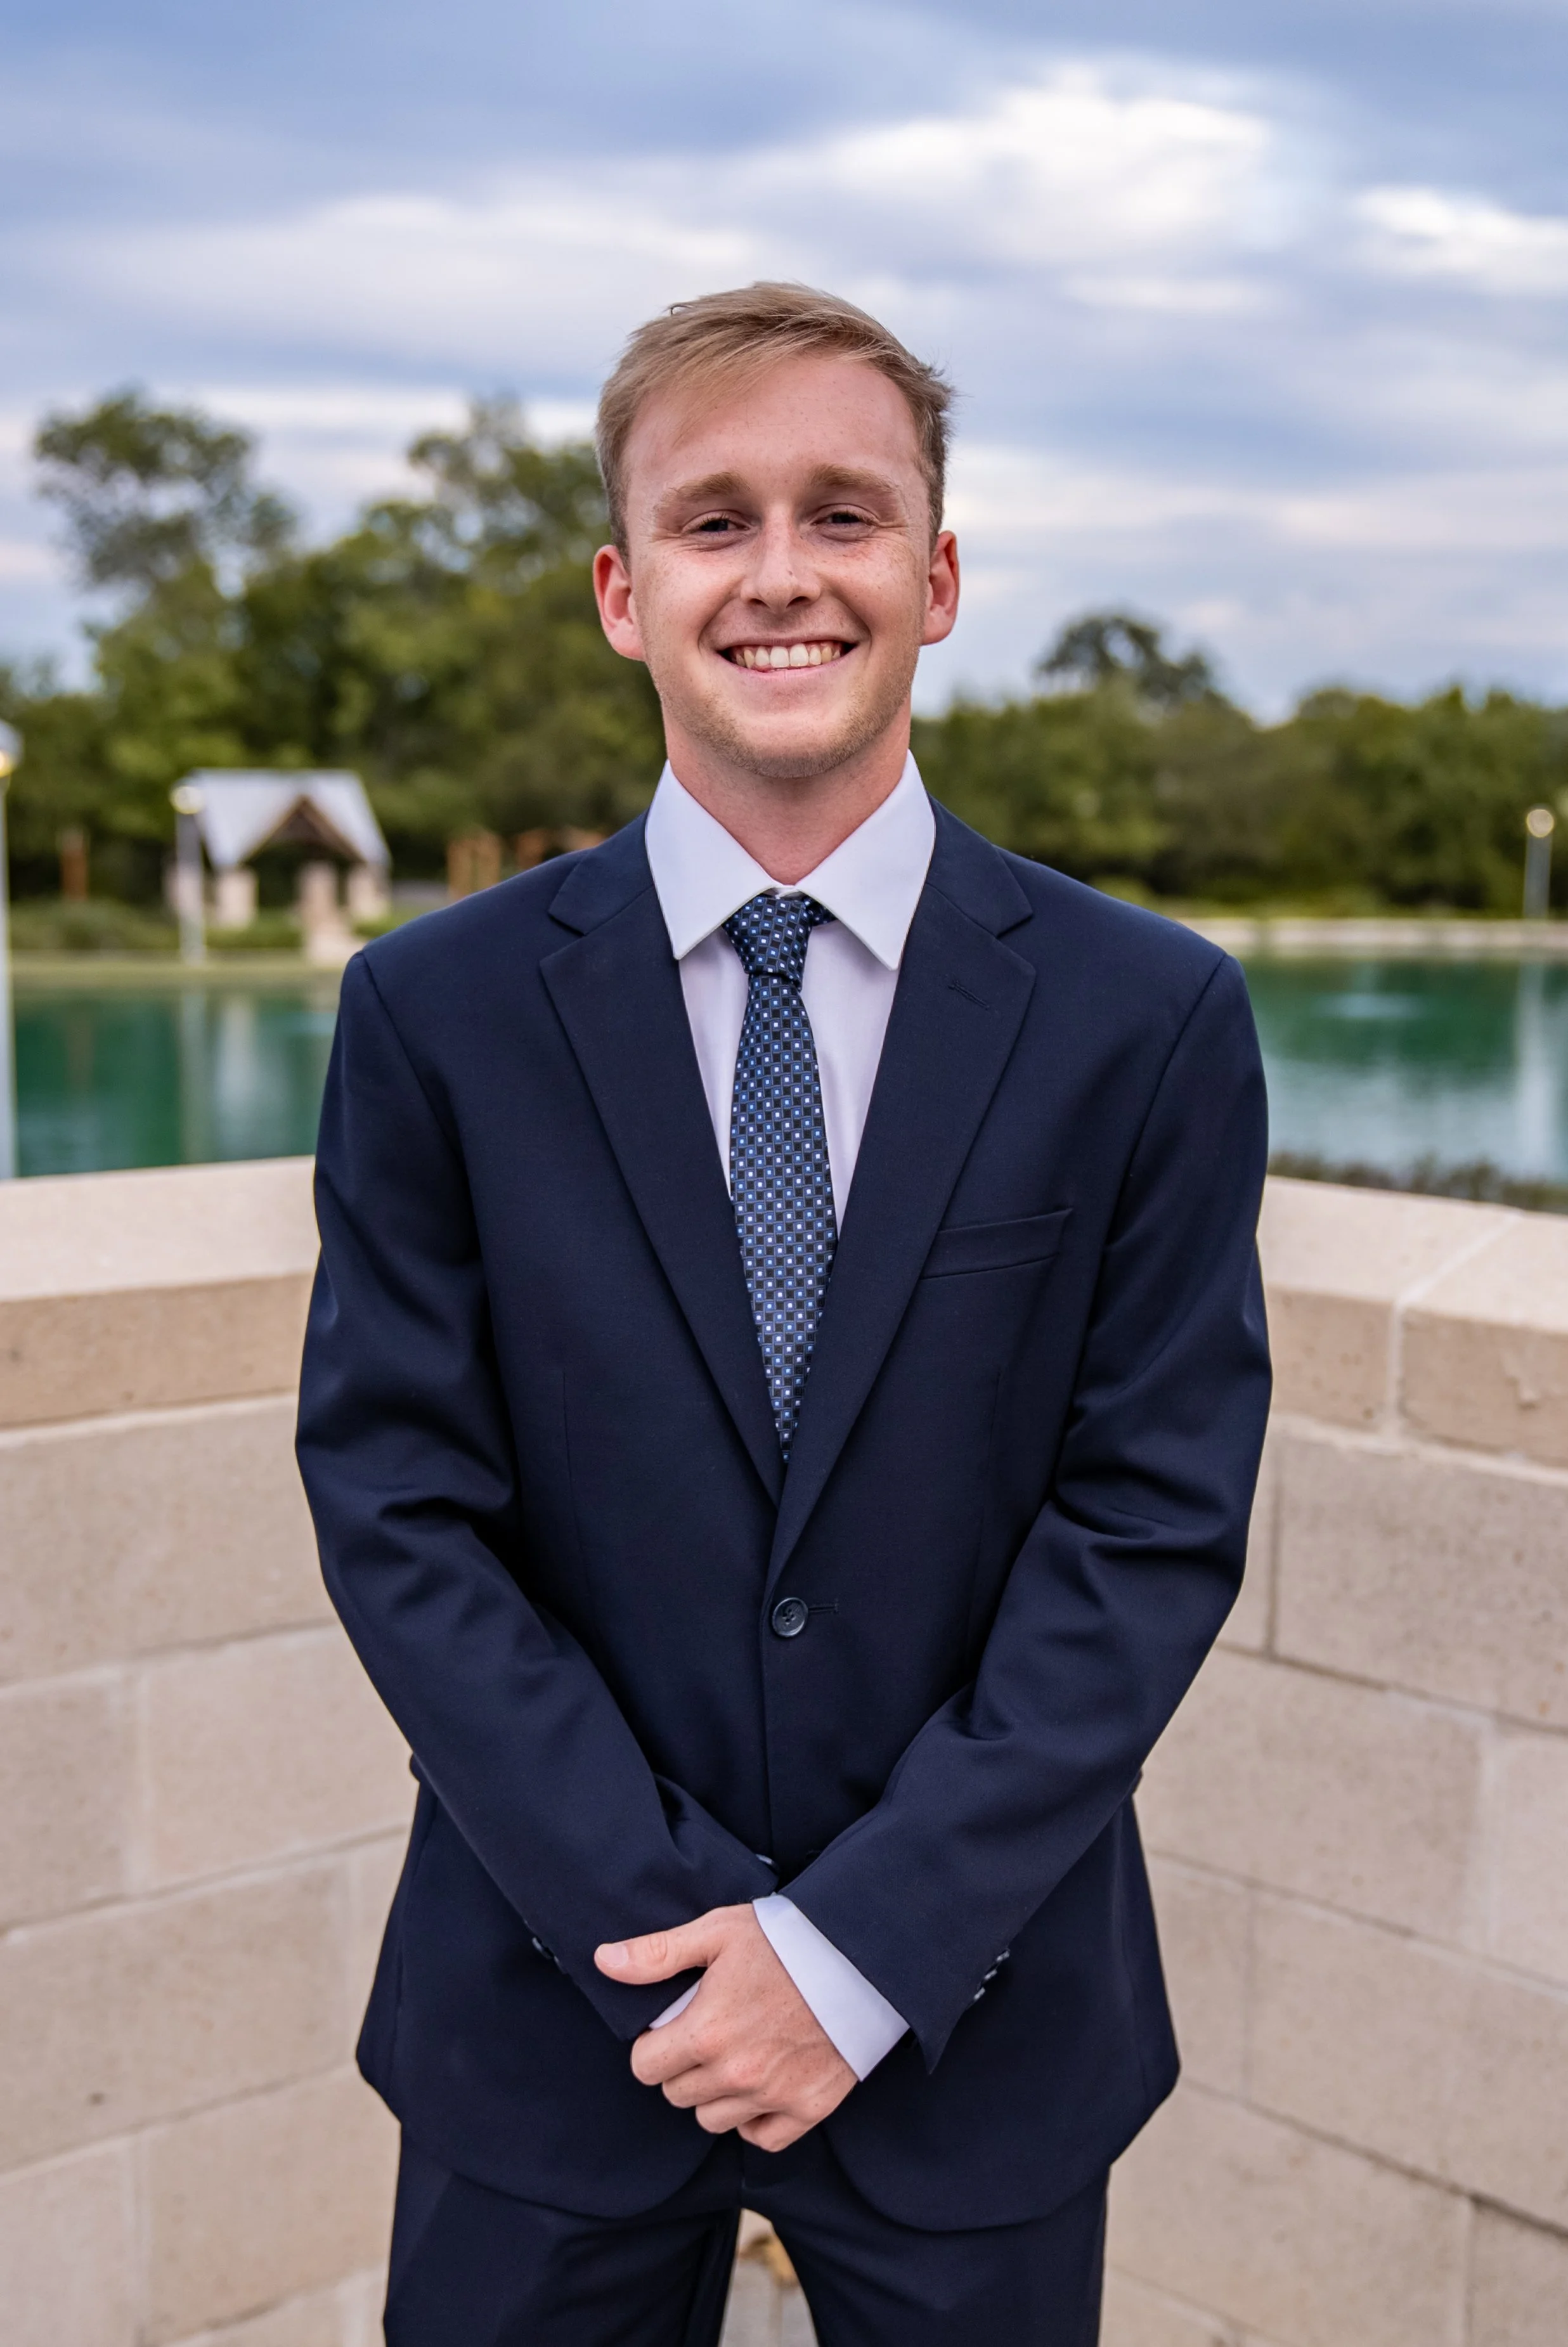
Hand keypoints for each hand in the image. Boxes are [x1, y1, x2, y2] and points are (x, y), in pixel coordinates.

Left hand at [595, 1903, 856, 2151]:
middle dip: (683, 2067)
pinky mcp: (808, 2109)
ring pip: (713, 2119)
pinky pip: (761, 2138)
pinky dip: (756, 2117)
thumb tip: (603, 1962)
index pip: (645, 2067)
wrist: (861, 1956)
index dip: (653, 2046)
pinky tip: (764, 2082)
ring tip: (737, 2053)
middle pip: (677, 2095)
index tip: (673, 2026)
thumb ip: (657, 1954)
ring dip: (716, 2093)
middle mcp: (736, 2074)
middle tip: (709, 2032)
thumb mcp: (717, 1932)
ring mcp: (773, 2096)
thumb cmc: (786, 1939)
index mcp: (706, 2032)